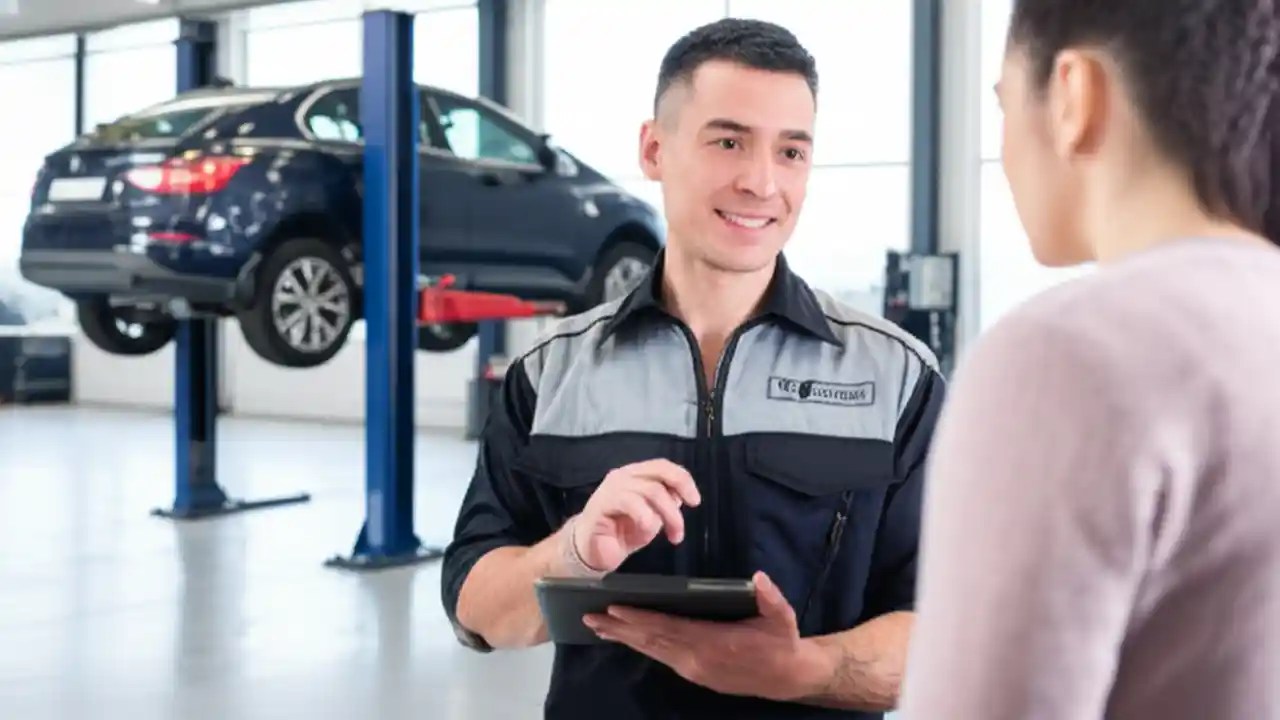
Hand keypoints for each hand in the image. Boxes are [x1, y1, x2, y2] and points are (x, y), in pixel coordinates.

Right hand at [573, 459, 700, 572]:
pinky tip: (646, 530)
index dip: (683, 479)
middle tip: (681, 525)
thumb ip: (666, 503)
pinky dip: (645, 518)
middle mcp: (624, 476)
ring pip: (651, 490)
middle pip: (660, 473)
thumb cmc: (620, 532)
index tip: (694, 500)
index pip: (663, 466)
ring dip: (667, 515)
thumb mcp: (652, 516)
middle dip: (678, 499)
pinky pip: (631, 503)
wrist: (592, 551)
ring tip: (670, 535)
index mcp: (636, 475)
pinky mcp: (602, 503)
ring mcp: (612, 488)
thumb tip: (682, 496)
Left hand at [583, 572, 830, 702]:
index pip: (668, 628)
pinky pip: (660, 657)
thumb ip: (771, 598)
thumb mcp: (782, 618)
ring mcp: (693, 669)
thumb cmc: (781, 642)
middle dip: (620, 628)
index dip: (640, 619)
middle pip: (651, 641)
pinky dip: (640, 645)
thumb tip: (760, 578)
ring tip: (598, 626)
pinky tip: (626, 637)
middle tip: (589, 617)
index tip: (614, 609)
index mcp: (713, 642)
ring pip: (652, 651)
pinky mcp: (694, 673)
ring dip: (624, 638)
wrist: (787, 676)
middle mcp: (696, 659)